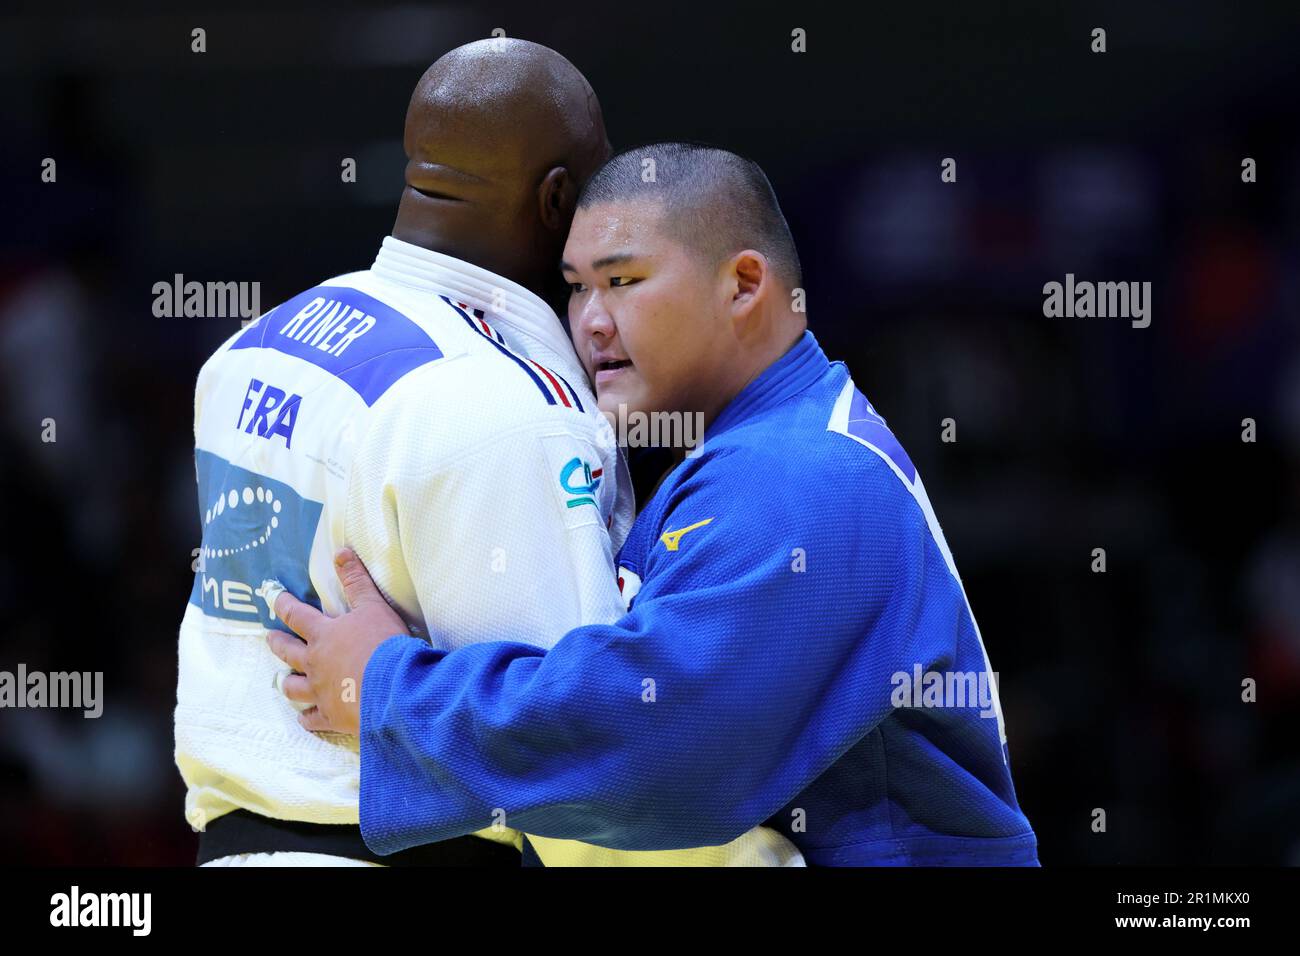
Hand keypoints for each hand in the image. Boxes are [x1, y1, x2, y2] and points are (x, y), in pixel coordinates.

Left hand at [265, 548, 406, 734]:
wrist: (395, 687)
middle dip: (277, 643)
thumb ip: (356, 580)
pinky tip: (303, 718)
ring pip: (294, 688)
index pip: (297, 615)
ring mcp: (321, 692)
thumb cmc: (385, 643)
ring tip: (282, 681)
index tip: (270, 595)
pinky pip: (312, 719)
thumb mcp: (373, 606)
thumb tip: (340, 552)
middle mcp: (315, 663)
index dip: (282, 603)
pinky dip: (306, 718)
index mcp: (324, 635)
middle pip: (288, 652)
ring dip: (287, 683)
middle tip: (268, 638)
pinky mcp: (332, 715)